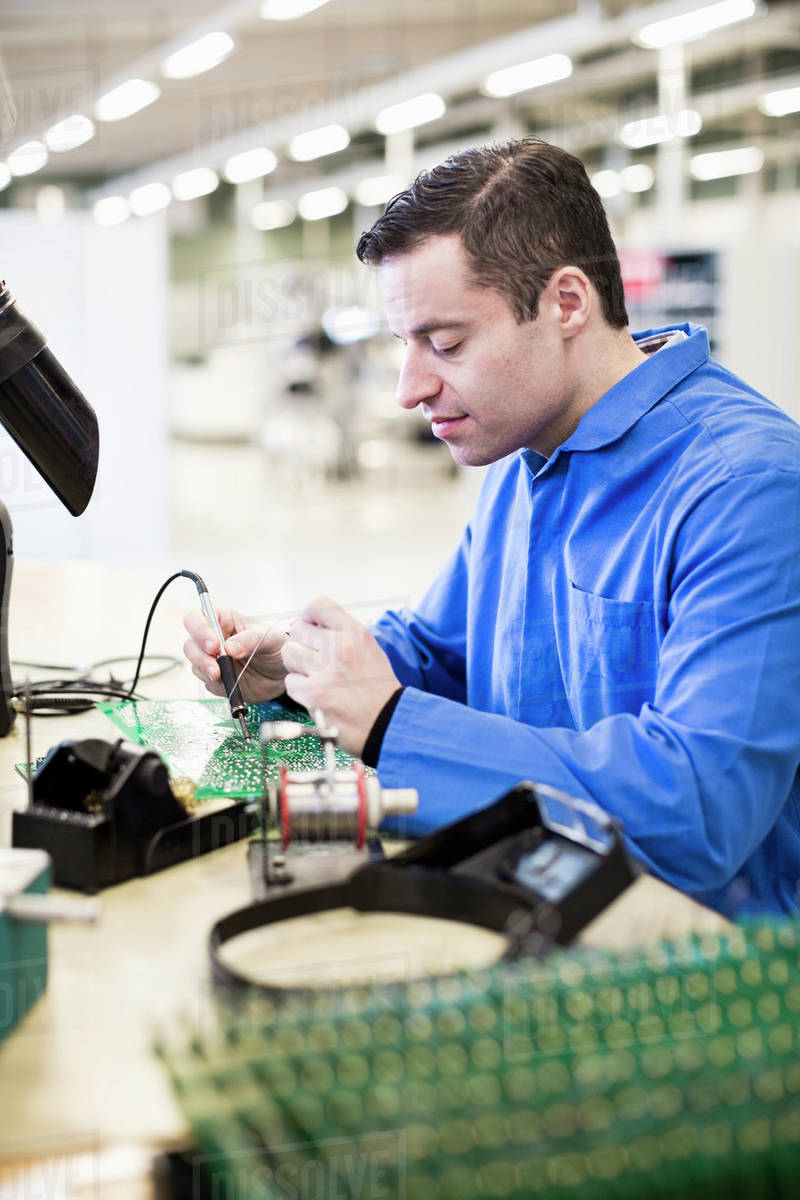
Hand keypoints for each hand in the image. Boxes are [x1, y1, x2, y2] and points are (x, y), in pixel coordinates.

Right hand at [183, 606, 287, 702]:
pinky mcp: (216, 679)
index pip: (197, 619)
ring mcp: (213, 660)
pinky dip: (217, 686)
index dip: (200, 631)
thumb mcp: (269, 639)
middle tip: (216, 669)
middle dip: (200, 658)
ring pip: (195, 665)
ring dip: (206, 673)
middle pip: (190, 644)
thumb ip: (250, 640)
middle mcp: (213, 639)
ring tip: (223, 677)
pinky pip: (207, 683)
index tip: (214, 646)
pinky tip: (230, 685)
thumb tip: (229, 648)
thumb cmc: (276, 648)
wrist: (284, 674)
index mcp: (223, 620)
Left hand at [281, 595, 400, 756]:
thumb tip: (306, 625)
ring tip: (314, 676)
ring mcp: (325, 671)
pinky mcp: (314, 694)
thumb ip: (341, 633)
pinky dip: (300, 689)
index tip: (310, 629)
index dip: (308, 616)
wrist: (387, 722)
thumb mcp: (368, 648)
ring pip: (289, 653)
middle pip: (298, 629)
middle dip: (302, 644)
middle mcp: (340, 647)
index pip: (318, 604)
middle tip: (314, 660)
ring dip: (297, 666)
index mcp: (355, 632)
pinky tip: (316, 695)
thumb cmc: (377, 687)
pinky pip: (290, 682)